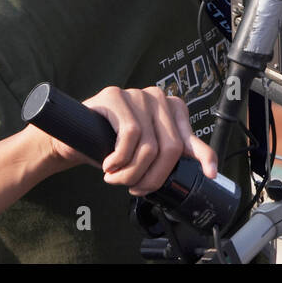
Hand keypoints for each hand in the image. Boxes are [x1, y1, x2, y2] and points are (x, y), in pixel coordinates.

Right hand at [32, 86, 217, 196]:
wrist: (71, 140)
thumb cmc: (110, 147)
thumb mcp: (143, 154)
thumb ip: (168, 156)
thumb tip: (201, 173)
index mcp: (172, 111)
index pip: (192, 137)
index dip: (205, 156)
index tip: (210, 174)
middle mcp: (159, 98)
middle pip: (170, 148)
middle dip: (152, 177)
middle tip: (133, 187)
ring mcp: (138, 94)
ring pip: (149, 146)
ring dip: (131, 173)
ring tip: (116, 178)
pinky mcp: (115, 95)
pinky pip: (130, 134)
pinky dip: (120, 158)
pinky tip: (109, 164)